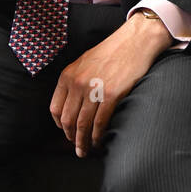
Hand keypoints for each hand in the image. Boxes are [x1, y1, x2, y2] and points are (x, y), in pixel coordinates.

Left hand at [49, 11, 172, 157]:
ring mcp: (94, 90)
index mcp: (68, 75)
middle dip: (71, 138)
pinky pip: (100, 122)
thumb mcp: (85, 62)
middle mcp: (77, 83)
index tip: (66, 133)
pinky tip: (99, 141)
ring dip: (83, 142)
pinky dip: (98, 135)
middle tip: (77, 148)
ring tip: (85, 150)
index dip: (60, 126)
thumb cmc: (113, 51)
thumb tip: (73, 104)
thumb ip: (75, 81)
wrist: (135, 41)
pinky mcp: (111, 95)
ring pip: (83, 124)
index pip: (56, 108)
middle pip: (68, 120)